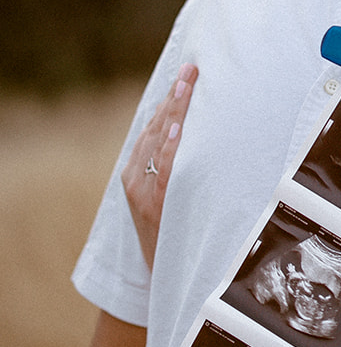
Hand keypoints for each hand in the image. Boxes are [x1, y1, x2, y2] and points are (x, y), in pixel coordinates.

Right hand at [120, 63, 196, 266]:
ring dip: (174, 110)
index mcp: (137, 172)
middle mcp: (135, 177)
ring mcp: (141, 191)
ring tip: (188, 84)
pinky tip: (180, 125)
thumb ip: (175, 172)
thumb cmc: (174, 235)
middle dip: (175, 96)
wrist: (166, 277)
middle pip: (155, 128)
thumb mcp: (169, 200)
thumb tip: (200, 140)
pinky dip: (169, 145)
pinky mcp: (150, 205)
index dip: (171, 99)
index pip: (155, 126)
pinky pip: (162, 169)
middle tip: (192, 68)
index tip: (186, 74)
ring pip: (158, 142)